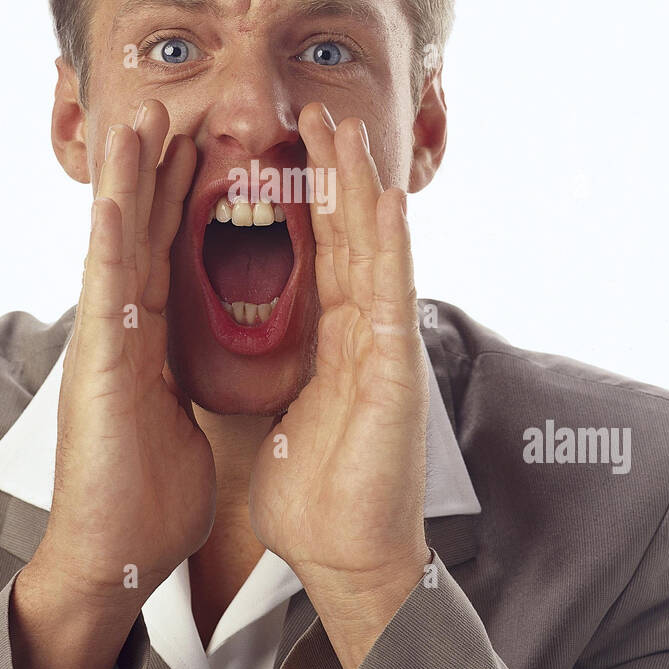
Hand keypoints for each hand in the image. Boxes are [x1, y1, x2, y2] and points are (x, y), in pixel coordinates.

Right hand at [30, 99, 216, 611]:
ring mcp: (105, 343)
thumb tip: (193, 356)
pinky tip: (120, 196)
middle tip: (164, 107)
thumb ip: (181, 372)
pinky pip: (108, 293)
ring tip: (137, 120)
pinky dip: (114, 240)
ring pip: (119, 246)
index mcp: (148, 337)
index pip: (166, 252)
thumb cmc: (149, 494)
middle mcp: (123, 329)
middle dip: (153, 168)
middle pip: (142, 232)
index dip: (179, 197)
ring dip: (128, 181)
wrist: (116, 554)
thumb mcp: (181, 414)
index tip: (195, 146)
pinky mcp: (100, 368)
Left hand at [248, 103, 430, 668]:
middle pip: (350, 237)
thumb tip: (274, 354)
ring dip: (360, 187)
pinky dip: (389, 245)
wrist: (346, 554)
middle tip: (317, 114)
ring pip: (373, 251)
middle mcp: (366, 333)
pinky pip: (390, 297)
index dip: (310, 201)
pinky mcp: (394, 373)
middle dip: (334, 174)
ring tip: (347, 130)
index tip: (292, 150)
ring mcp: (385, 348)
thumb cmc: (322, 493)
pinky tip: (385, 198)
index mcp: (338, 341)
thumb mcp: (291, 413)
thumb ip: (293, 372)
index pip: (325, 255)